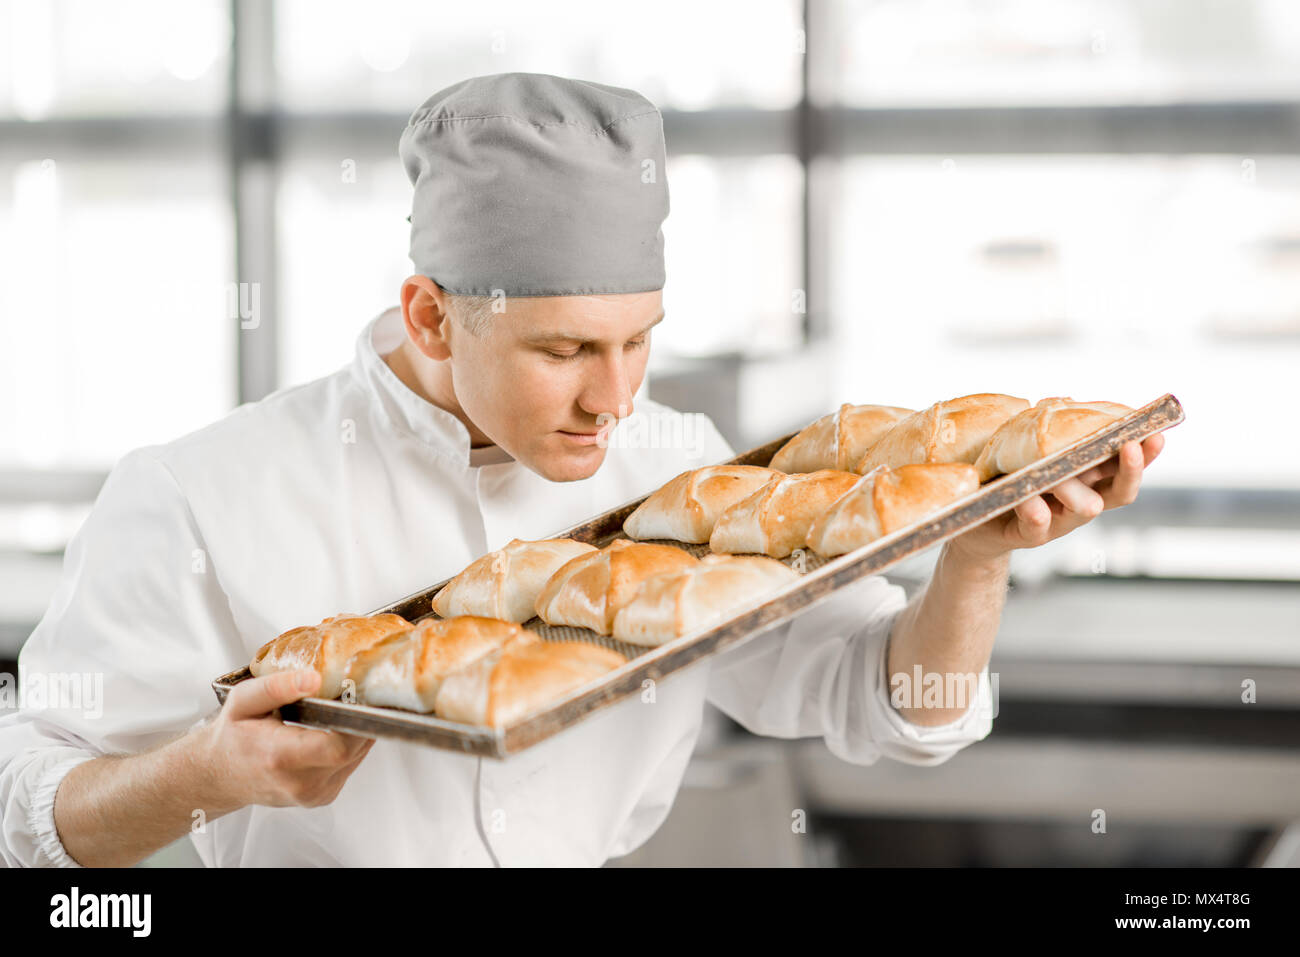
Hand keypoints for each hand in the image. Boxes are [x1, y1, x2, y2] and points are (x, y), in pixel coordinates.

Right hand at [194, 669, 374, 813]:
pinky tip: (332, 732)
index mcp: (280, 758)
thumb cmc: (232, 737)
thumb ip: (276, 687)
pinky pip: (351, 766)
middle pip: (352, 751)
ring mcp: (313, 795)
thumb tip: (313, 678)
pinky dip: (349, 746)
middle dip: (359, 720)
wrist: (219, 775)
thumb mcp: (243, 701)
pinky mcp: (323, 797)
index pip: (338, 746)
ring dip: (355, 732)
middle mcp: (300, 783)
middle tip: (353, 696)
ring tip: (339, 712)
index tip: (358, 696)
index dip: (356, 721)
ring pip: (356, 757)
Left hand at [947, 433, 1165, 563]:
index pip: (1126, 465)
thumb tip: (1067, 400)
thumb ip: (1053, 432)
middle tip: (1133, 447)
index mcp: (1088, 478)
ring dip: (1080, 492)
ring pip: (1083, 511)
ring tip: (1065, 476)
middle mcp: (1081, 501)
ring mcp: (1058, 520)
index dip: (1146, 452)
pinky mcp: (1028, 534)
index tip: (1156, 432)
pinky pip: (1037, 526)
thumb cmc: (1011, 476)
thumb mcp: (1032, 449)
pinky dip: (1037, 514)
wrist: (976, 514)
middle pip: (1120, 492)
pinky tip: (1033, 504)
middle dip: (1130, 470)